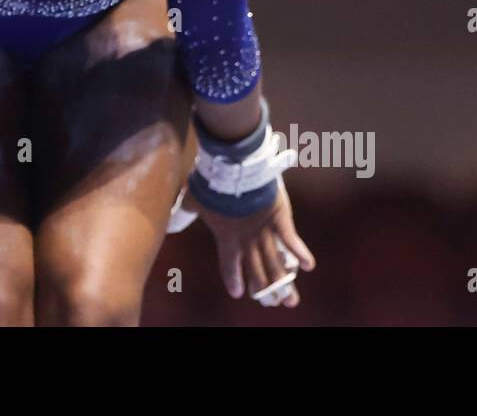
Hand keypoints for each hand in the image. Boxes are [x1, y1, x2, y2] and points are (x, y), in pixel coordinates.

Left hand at [180, 179, 315, 305]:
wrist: (234, 172)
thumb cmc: (211, 186)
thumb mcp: (193, 199)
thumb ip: (185, 211)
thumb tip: (168, 219)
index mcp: (227, 238)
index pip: (230, 263)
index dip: (233, 278)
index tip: (238, 292)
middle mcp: (247, 240)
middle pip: (258, 270)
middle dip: (265, 289)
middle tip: (273, 304)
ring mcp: (265, 231)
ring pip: (277, 262)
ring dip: (284, 282)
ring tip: (290, 300)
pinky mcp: (280, 218)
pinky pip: (291, 240)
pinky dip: (301, 253)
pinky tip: (308, 266)